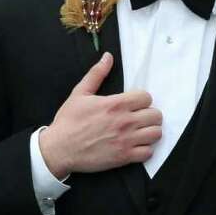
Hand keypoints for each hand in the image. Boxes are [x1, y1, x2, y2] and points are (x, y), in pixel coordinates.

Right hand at [39, 52, 162, 175]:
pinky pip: (148, 153)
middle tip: (140, 118)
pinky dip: (145, 150)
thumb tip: (108, 57)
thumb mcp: (80, 93)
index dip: (142, 100)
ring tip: (141, 132)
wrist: (60, 149)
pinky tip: (136, 146)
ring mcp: (126, 140)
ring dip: (150, 132)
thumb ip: (96, 74)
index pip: (146, 97)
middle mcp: (124, 121)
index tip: (135, 105)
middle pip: (156, 115)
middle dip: (149, 115)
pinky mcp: (124, 157)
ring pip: (156, 133)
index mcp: (115, 104)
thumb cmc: (68, 122)